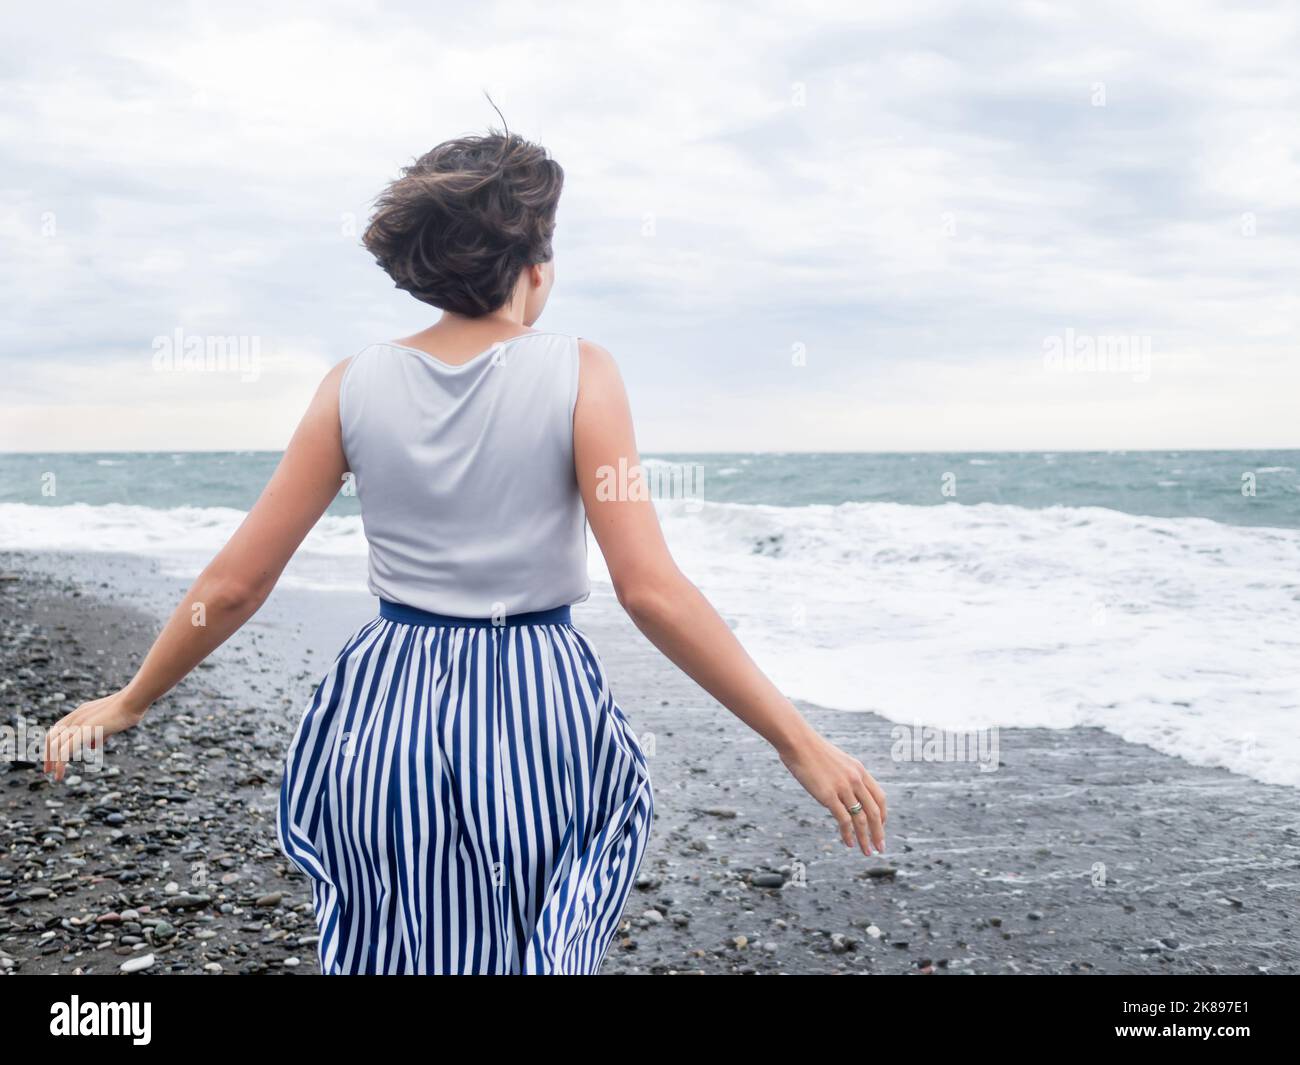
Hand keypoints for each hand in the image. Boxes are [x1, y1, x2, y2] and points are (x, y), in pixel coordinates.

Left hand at [42, 689, 147, 782]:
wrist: (132, 702)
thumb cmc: (126, 710)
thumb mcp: (108, 723)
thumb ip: (98, 733)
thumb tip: (92, 746)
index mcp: (79, 713)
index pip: (57, 730)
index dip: (52, 744)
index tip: (53, 757)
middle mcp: (74, 717)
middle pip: (51, 738)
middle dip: (47, 755)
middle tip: (48, 770)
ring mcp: (78, 724)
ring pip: (56, 746)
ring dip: (52, 762)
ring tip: (54, 776)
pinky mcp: (84, 732)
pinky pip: (65, 750)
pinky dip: (60, 764)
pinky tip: (60, 774)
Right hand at [778, 731, 887, 855]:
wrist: (798, 743)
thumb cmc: (812, 751)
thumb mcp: (837, 761)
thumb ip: (845, 775)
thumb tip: (845, 791)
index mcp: (859, 771)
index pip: (879, 797)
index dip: (882, 815)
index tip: (881, 827)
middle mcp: (855, 780)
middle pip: (874, 812)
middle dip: (878, 832)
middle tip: (880, 847)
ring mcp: (843, 788)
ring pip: (861, 819)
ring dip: (865, 838)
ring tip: (867, 851)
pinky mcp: (829, 796)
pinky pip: (844, 820)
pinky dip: (848, 834)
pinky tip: (849, 843)